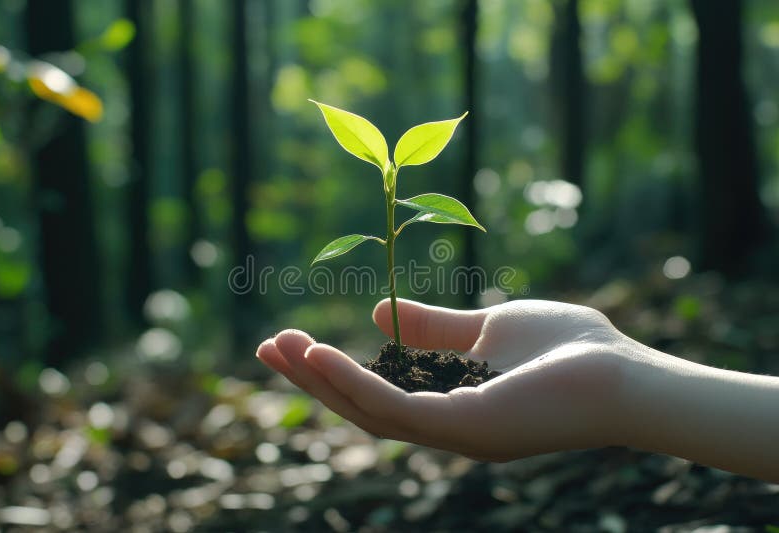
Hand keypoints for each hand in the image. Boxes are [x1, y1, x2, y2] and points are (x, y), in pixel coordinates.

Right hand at [256, 298, 627, 461]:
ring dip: (320, 380)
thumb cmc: (570, 350)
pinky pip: (394, 407)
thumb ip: (435, 328)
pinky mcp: (463, 428)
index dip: (335, 371)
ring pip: (368, 412)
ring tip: (280, 348)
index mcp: (453, 406)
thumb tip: (378, 316)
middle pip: (362, 408)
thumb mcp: (488, 328)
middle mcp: (446, 429)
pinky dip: (351, 382)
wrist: (628, 374)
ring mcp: (454, 434)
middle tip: (268, 349)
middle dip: (313, 380)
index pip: (381, 394)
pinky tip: (318, 354)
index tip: (298, 341)